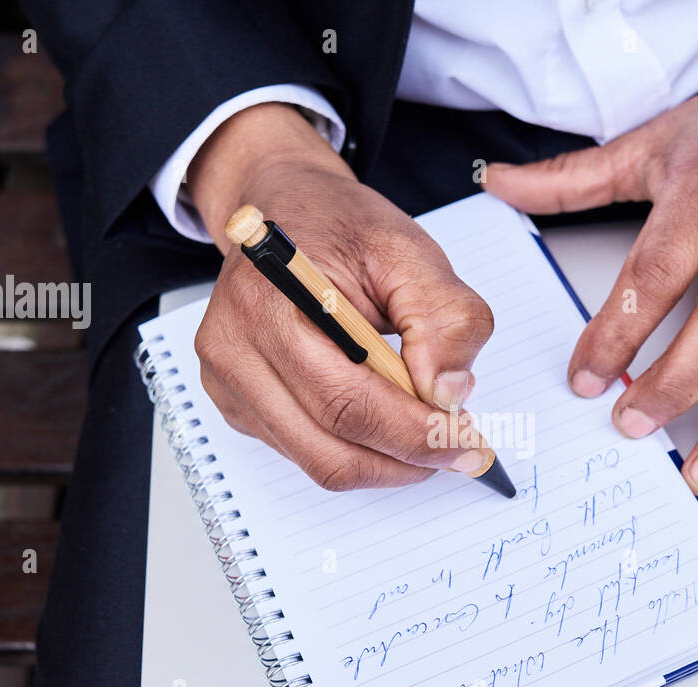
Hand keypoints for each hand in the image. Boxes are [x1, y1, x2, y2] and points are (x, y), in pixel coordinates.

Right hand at [188, 104, 494, 489]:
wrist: (286, 210)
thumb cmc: (340, 227)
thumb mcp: (410, 251)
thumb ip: (445, 318)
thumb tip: (448, 395)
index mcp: (270, 303)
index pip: (347, 404)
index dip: (415, 437)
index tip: (469, 442)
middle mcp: (234, 351)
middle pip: (331, 452)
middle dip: (407, 461)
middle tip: (458, 448)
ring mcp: (228, 384)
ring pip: (320, 463)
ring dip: (386, 461)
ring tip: (427, 429)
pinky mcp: (236, 404)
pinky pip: (305, 453)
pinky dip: (357, 448)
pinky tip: (385, 415)